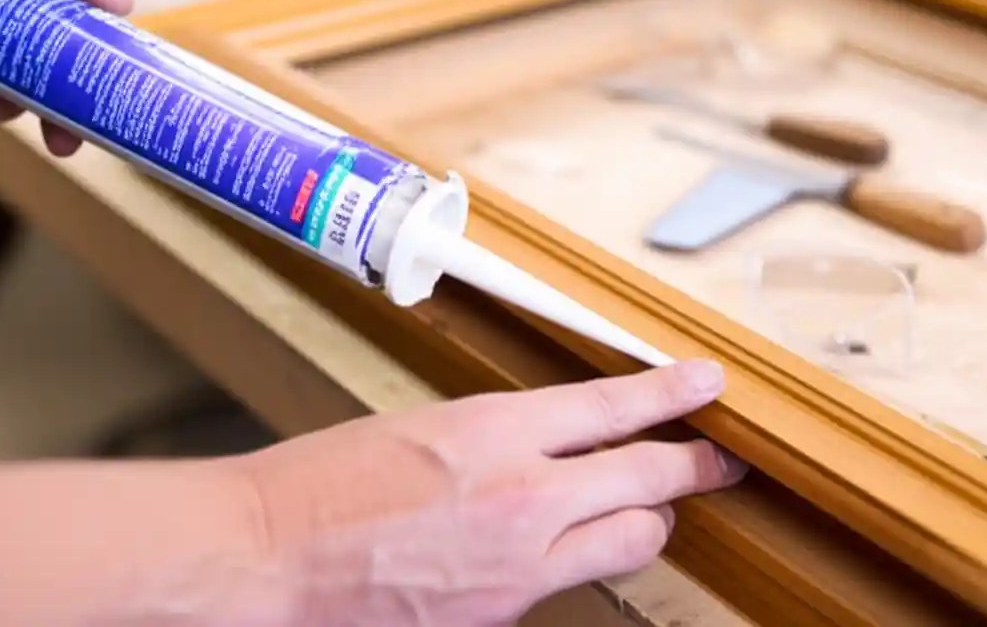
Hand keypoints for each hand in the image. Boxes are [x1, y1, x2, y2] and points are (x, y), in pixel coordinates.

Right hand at [0, 362, 745, 625]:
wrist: (269, 557)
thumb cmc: (325, 480)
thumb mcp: (421, 426)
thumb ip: (500, 436)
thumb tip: (553, 444)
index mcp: (491, 430)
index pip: (611, 406)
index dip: (672, 391)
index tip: (708, 381)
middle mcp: (519, 495)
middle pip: (647, 478)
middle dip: (693, 466)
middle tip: (717, 460)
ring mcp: (517, 565)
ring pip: (632, 539)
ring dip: (641, 517)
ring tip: (638, 504)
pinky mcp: (502, 613)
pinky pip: (572, 581)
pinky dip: (576, 558)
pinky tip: (553, 546)